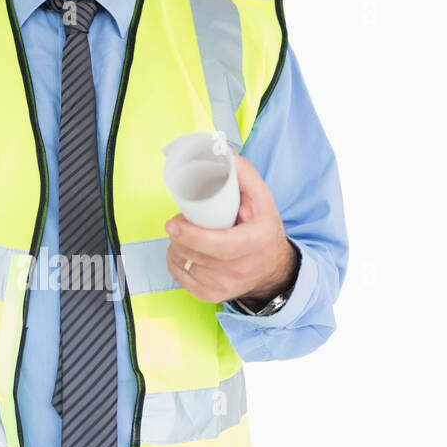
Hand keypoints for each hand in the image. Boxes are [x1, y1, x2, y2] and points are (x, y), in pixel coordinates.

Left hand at [164, 150, 297, 305]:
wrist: (273, 267)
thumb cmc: (263, 228)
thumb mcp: (261, 198)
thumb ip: (242, 173)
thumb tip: (218, 150)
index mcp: (254, 243)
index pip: (217, 245)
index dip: (191, 235)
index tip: (172, 223)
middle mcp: (239, 270)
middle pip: (194, 253)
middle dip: (178, 235)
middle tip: (179, 221)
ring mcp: (224, 287)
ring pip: (183, 263)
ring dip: (175, 246)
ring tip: (184, 234)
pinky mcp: (210, 296)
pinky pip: (180, 277)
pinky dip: (175, 261)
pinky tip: (184, 251)